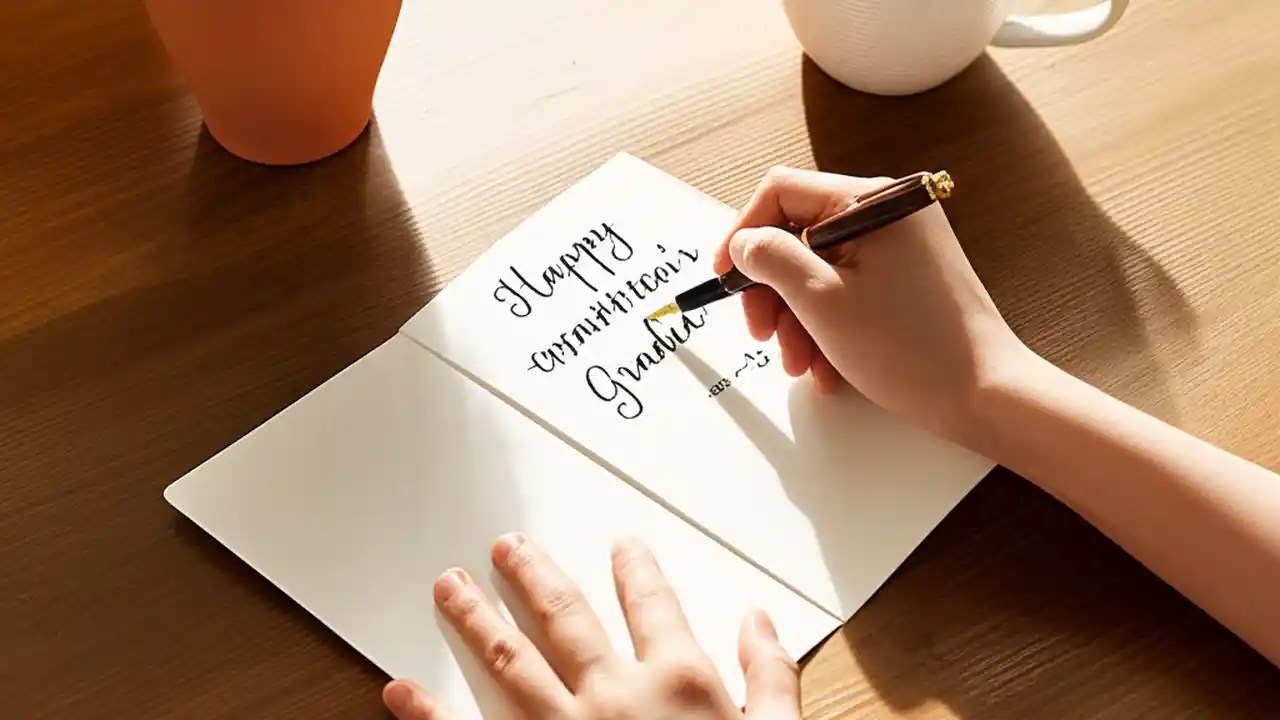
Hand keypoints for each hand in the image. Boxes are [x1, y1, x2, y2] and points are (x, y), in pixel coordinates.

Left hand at [383, 534, 799, 718]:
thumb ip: (771, 677)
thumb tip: (759, 622)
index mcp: (677, 683)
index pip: (653, 606)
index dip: (637, 570)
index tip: (624, 548)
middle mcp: (614, 697)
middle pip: (566, 617)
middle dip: (534, 576)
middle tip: (509, 548)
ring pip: (510, 659)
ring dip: (477, 618)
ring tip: (451, 586)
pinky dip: (426, 714)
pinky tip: (399, 691)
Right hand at [713, 166, 1029, 442]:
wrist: (986, 395)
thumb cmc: (912, 348)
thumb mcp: (822, 300)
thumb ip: (772, 260)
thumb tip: (744, 241)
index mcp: (870, 200)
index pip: (782, 191)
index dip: (743, 232)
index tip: (725, 277)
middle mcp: (889, 211)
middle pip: (799, 234)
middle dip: (772, 289)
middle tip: (761, 334)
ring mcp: (902, 244)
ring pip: (821, 268)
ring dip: (798, 318)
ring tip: (800, 364)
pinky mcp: (909, 275)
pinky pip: (849, 288)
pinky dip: (828, 324)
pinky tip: (826, 365)